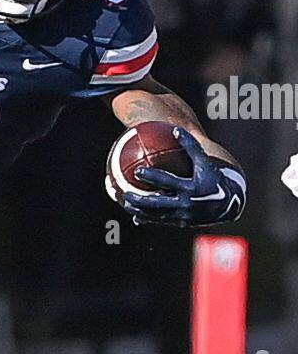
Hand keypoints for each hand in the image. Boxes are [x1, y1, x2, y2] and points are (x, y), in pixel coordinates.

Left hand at [123, 127, 246, 227]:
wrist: (228, 204)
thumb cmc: (214, 178)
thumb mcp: (205, 162)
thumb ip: (190, 146)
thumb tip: (174, 130)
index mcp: (192, 188)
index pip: (169, 182)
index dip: (153, 176)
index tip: (137, 171)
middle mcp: (186, 204)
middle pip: (157, 203)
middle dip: (139, 199)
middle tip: (125, 192)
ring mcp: (183, 216)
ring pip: (156, 216)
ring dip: (139, 211)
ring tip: (125, 204)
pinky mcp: (181, 224)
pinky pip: (161, 221)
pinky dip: (148, 219)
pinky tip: (135, 217)